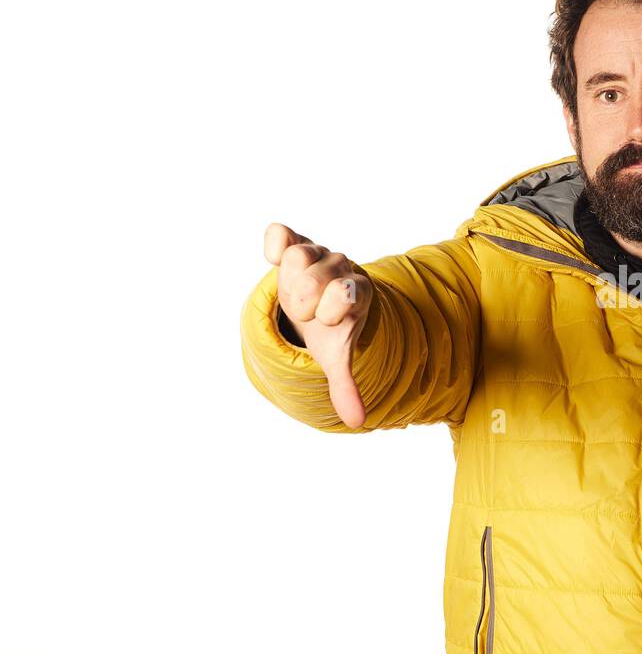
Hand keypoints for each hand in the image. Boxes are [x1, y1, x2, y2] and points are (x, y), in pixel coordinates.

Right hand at [264, 222, 372, 428]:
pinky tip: (272, 257)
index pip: (350, 291)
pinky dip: (275, 242)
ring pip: (298, 256)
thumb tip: (357, 421)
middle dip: (305, 299)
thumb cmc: (331, 327)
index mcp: (357, 293)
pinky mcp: (292, 242)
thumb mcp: (337, 355)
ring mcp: (315, 254)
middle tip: (305, 311)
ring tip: (294, 294)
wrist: (321, 299)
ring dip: (290, 280)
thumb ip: (346, 385)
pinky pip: (281, 232)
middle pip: (318, 276)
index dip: (335, 308)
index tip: (328, 320)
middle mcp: (340, 268)